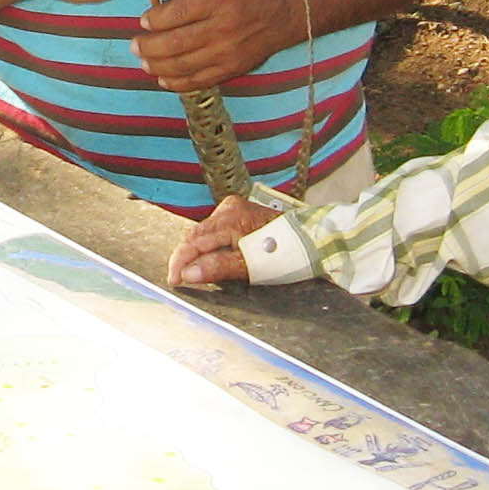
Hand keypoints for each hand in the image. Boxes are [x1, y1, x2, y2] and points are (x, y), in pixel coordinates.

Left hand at [135, 0, 299, 93]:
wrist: (281, 12)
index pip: (177, 13)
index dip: (155, 19)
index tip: (144, 20)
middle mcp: (222, 27)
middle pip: (176, 43)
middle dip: (149, 46)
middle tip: (135, 45)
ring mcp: (227, 52)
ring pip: (183, 65)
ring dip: (157, 66)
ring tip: (144, 62)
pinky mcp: (232, 69)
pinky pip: (199, 81)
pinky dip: (177, 82)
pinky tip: (163, 78)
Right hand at [167, 194, 283, 288]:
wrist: (314, 241)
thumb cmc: (286, 252)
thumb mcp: (251, 266)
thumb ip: (218, 268)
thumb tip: (188, 274)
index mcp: (230, 218)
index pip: (193, 241)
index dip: (180, 262)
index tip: (174, 281)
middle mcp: (229, 209)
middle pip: (196, 236)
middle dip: (186, 258)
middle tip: (180, 280)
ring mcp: (235, 210)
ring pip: (204, 235)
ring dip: (197, 254)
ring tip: (193, 274)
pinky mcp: (240, 216)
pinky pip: (216, 233)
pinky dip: (209, 248)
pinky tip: (209, 261)